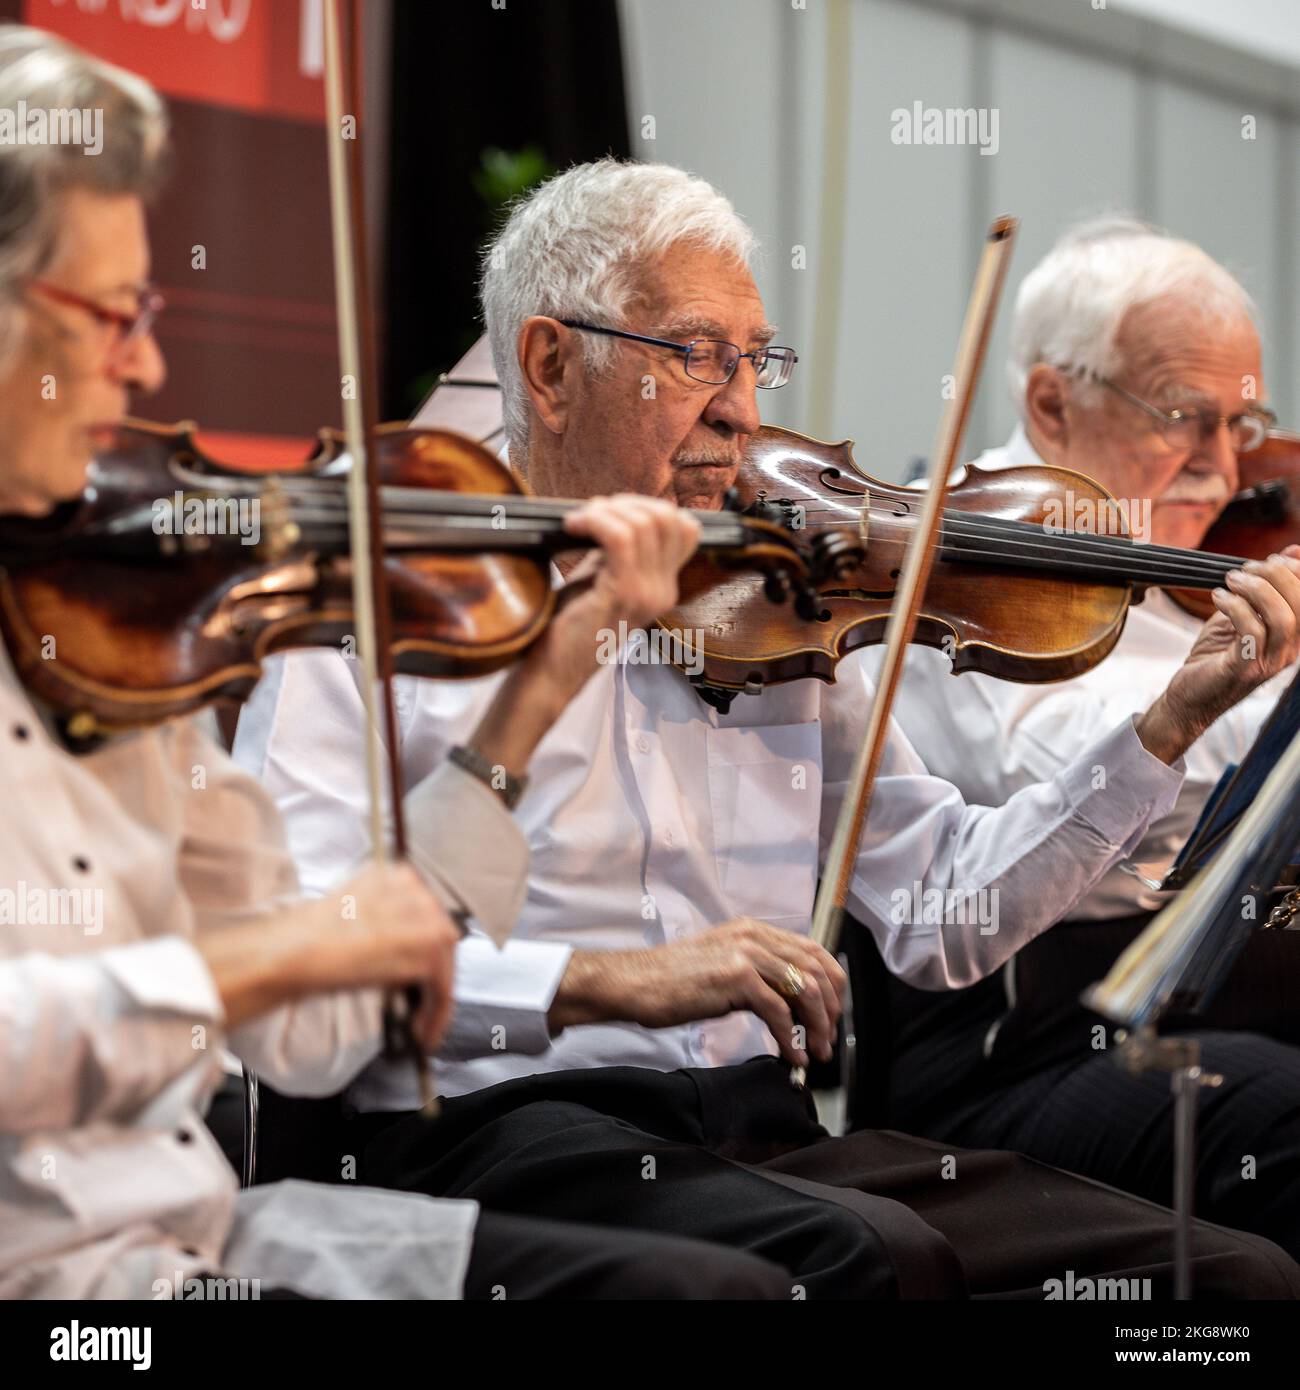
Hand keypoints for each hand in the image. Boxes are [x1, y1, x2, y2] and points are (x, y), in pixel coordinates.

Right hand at [324, 861, 461, 1050]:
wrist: (290, 949)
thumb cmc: (309, 938)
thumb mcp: (355, 914)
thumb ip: (387, 922)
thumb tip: (408, 953)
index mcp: (396, 874)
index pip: (428, 915)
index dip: (425, 950)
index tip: (421, 973)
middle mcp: (416, 888)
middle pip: (441, 938)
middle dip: (435, 975)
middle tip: (425, 1004)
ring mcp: (425, 915)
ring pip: (445, 964)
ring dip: (437, 1001)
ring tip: (423, 1025)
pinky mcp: (426, 947)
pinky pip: (442, 986)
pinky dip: (436, 1014)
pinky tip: (423, 1031)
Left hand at [465, 495, 699, 779]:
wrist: (553, 671)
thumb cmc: (569, 626)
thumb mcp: (603, 580)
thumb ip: (618, 551)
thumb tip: (615, 510)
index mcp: (664, 587)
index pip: (686, 528)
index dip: (649, 506)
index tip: (612, 511)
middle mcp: (664, 591)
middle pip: (669, 518)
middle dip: (627, 503)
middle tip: (592, 513)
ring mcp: (647, 594)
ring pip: (645, 523)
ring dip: (606, 511)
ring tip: (579, 520)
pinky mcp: (622, 594)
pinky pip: (620, 538)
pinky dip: (594, 521)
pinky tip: (572, 526)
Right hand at [550, 918, 845, 1067]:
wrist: (634, 983)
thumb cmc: (671, 981)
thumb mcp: (722, 966)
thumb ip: (756, 973)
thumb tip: (789, 1002)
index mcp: (753, 930)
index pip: (813, 950)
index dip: (832, 984)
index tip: (833, 1014)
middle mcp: (754, 935)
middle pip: (816, 969)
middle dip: (830, 1009)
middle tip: (827, 1040)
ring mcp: (745, 953)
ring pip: (804, 989)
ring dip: (816, 1026)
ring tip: (814, 1052)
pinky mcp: (735, 976)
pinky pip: (778, 1010)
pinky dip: (789, 1037)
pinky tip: (790, 1056)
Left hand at [1137, 548, 1299, 762]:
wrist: (1189, 696)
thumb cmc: (1216, 656)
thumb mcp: (1241, 614)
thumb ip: (1264, 588)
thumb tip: (1291, 552)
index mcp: (1293, 636)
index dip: (1297, 571)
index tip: (1272, 558)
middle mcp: (1288, 650)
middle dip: (1275, 576)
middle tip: (1245, 568)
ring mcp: (1269, 662)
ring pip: (1282, 618)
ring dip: (1255, 590)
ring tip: (1231, 580)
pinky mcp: (1246, 668)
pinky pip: (1251, 631)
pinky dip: (1235, 606)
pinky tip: (1218, 598)